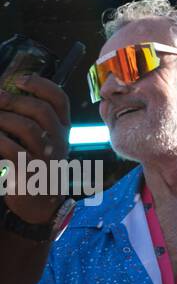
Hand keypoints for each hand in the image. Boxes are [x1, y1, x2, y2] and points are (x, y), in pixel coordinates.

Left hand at [0, 75, 71, 224]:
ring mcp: (46, 157)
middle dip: (14, 99)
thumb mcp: (46, 142)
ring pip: (28, 128)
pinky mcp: (29, 172)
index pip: (59, 99)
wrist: (42, 204)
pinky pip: (12, 150)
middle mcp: (59, 140)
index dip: (40, 85)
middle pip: (41, 110)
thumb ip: (34, 121)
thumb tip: (5, 97)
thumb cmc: (38, 166)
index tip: (20, 79)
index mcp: (63, 129)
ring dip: (4, 118)